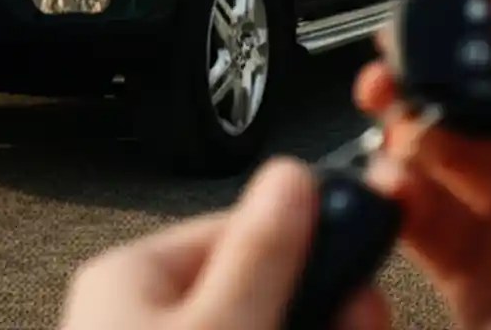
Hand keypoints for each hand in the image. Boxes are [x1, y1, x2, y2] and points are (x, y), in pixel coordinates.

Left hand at [57, 158, 391, 329]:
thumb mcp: (224, 325)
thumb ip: (261, 252)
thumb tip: (291, 177)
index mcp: (129, 278)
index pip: (235, 230)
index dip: (306, 242)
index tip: (358, 256)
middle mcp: (138, 315)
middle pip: (253, 282)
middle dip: (316, 294)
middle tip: (362, 314)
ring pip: (257, 318)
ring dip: (309, 318)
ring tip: (351, 323)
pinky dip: (282, 329)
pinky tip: (326, 329)